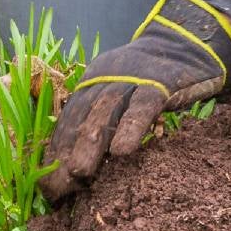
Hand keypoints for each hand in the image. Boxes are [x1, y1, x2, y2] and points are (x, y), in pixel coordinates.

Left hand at [41, 0, 230, 200]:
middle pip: (80, 119)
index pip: (68, 120)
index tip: (45, 184)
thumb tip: (83, 163)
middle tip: (54, 188)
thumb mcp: (120, 91)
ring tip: (78, 172)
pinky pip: (143, 107)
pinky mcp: (159, 83)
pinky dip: (131, 127)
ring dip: (89, 144)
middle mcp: (105, 80)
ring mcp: (131, 80)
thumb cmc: (151, 78)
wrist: (185, 41)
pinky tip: (123, 151)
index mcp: (92, 84)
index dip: (55, 151)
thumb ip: (105, 118)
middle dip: (64, 154)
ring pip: (105, 113)